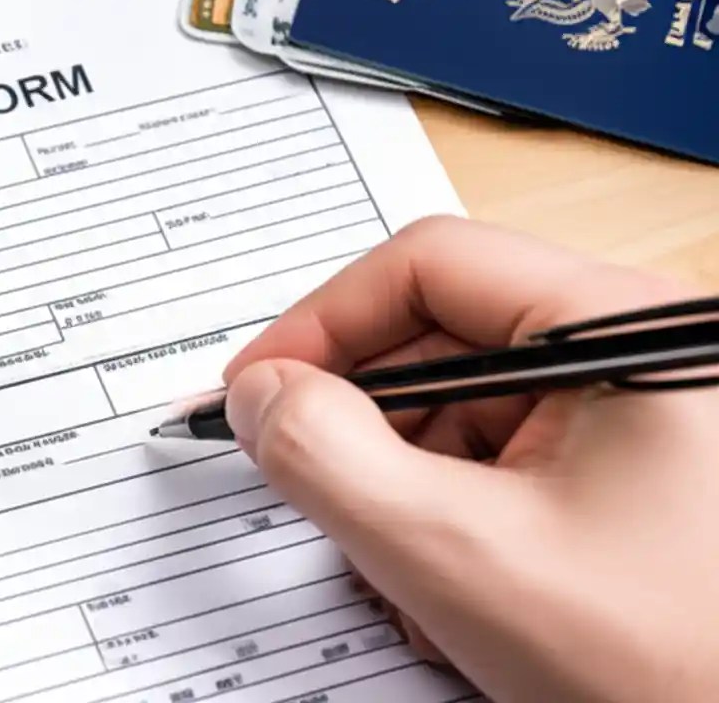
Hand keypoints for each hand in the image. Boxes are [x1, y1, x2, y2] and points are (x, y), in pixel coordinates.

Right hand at [221, 217, 718, 701]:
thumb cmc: (669, 663)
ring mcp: (632, 406)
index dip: (322, 322)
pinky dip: (449, 510)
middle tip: (309, 481)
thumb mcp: (457, 553)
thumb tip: (262, 394)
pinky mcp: (623, 463)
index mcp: (622, 327)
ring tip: (404, 571)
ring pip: (462, 405)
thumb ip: (327, 457)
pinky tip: (451, 583)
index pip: (429, 265)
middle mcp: (633, 348)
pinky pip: (499, 453)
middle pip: (440, 334)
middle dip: (363, 420)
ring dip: (403, 482)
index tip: (259, 386)